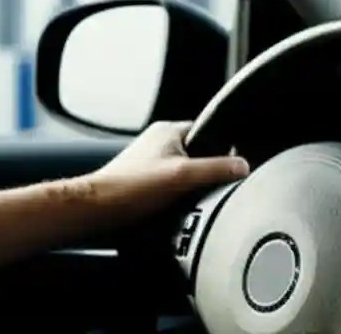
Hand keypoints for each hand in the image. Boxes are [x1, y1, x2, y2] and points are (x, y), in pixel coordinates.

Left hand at [72, 121, 249, 225]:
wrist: (97, 210)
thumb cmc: (131, 188)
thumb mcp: (182, 176)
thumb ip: (216, 169)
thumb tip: (243, 166)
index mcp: (169, 130)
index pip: (209, 131)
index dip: (224, 148)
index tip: (232, 166)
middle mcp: (159, 142)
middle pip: (199, 154)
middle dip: (207, 171)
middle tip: (210, 188)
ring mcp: (151, 161)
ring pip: (185, 172)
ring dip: (191, 186)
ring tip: (190, 200)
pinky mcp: (145, 181)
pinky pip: (172, 185)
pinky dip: (178, 196)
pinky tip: (178, 209)